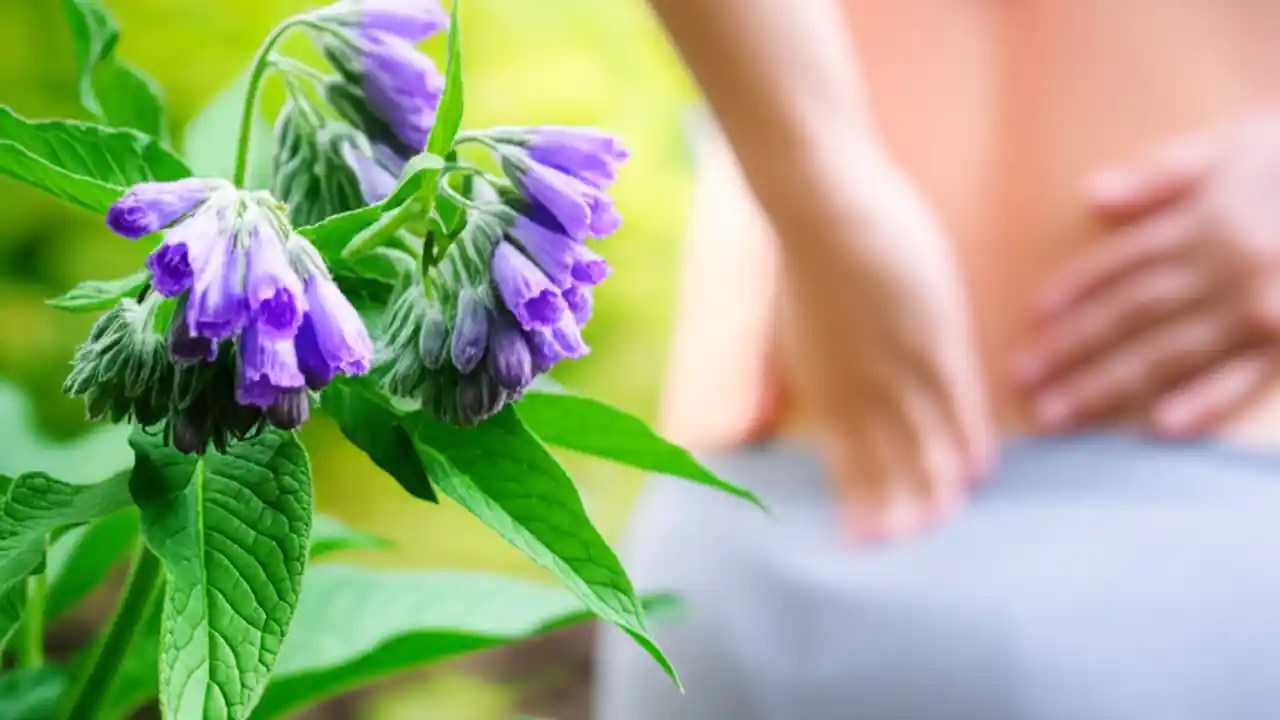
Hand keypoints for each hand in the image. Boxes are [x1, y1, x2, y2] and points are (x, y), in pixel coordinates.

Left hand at [779, 147, 994, 541]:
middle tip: (913, 546)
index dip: (861, 502)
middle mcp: (858, 387)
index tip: (867, 541)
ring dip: (937, 490)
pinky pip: (959, 402)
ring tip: (946, 526)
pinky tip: (980, 472)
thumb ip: (793, 380)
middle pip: (887, 465)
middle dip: (900, 512)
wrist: (818, 198)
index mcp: (824, 386)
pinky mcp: (934, 337)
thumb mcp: (793, 329)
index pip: (847, 460)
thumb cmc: (807, 254)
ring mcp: (899, 364)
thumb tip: (767, 422)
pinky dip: (969, 439)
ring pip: (925, 444)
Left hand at [1017, 114, 1279, 435]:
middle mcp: (1222, 266)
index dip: (1076, 290)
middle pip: (1131, 313)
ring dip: (1109, 385)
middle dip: (1071, 349)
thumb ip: (1164, 174)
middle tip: (1022, 381)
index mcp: (1204, 221)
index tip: (1033, 318)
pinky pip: (1246, 376)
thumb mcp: (1238, 145)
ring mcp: (1257, 306)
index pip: (1123, 263)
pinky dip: (1206, 400)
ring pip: (1169, 350)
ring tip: (1059, 416)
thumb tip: (1093, 195)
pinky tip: (1163, 427)